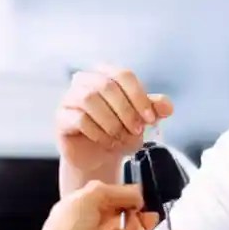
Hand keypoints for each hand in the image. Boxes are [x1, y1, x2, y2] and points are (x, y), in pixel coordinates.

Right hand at [55, 66, 174, 173]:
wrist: (98, 156)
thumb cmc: (120, 131)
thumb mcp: (141, 120)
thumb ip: (154, 109)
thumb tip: (167, 106)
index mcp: (106, 73)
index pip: (124, 75)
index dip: (139, 97)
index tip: (150, 119)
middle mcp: (85, 80)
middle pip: (106, 85)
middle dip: (126, 111)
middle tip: (137, 131)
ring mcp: (69, 97)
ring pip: (90, 99)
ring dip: (111, 122)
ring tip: (121, 139)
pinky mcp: (61, 117)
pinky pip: (79, 118)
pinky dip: (98, 132)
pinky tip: (107, 143)